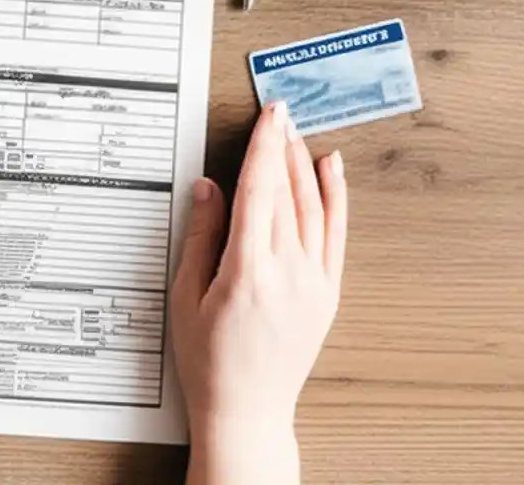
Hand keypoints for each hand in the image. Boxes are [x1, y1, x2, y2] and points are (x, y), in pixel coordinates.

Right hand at [172, 101, 347, 484]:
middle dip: (281, 147)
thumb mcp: (187, 297)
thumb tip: (211, 188)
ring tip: (295, 133)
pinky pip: (336, 234)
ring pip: (314, 207)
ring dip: (304, 165)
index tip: (268, 116)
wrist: (247, 409)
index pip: (259, 191)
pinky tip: (331, 170)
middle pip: (286, 193)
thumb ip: (202, 237)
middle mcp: (287, 274)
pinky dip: (336, 198)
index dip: (263, 147)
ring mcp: (313, 283)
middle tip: (278, 114)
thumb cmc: (209, 361)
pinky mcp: (328, 293)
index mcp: (247, 272)